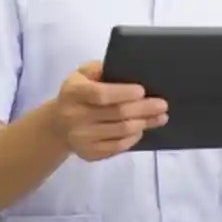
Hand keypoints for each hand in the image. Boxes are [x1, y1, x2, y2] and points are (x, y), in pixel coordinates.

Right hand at [50, 61, 167, 161]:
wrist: (58, 124)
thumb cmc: (78, 93)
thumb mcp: (83, 74)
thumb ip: (102, 68)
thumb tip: (129, 69)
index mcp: (73, 92)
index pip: (101, 95)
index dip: (124, 93)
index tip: (142, 90)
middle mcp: (74, 116)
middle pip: (117, 114)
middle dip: (144, 109)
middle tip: (163, 104)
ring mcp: (81, 138)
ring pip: (121, 131)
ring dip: (144, 123)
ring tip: (160, 117)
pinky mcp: (89, 153)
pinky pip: (118, 147)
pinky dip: (134, 138)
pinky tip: (142, 129)